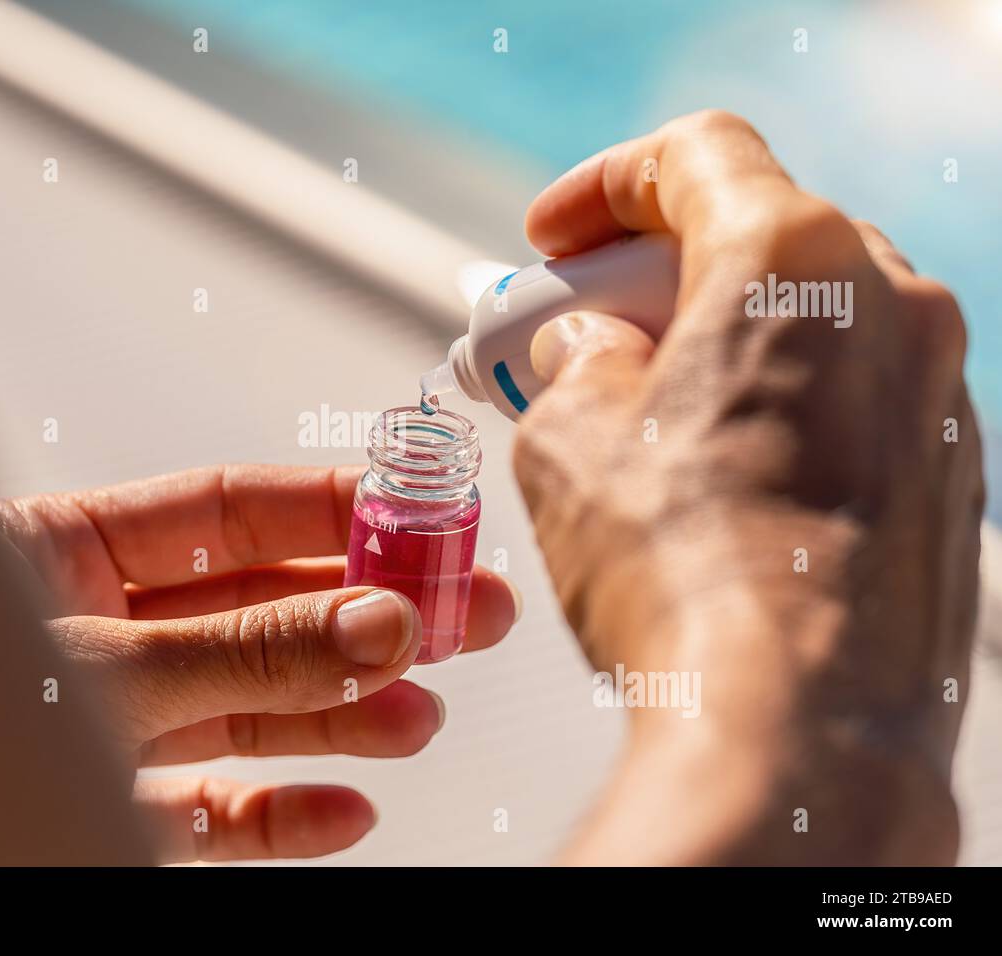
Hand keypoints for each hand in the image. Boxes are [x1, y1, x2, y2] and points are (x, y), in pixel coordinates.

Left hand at [0, 464, 519, 862]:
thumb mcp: (103, 664)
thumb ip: (243, 650)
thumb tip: (380, 621)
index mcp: (74, 552)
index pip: (233, 512)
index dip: (335, 510)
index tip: (423, 518)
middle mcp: (104, 630)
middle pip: (263, 609)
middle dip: (366, 613)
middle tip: (466, 615)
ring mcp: (115, 721)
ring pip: (252, 707)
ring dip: (342, 715)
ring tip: (421, 713)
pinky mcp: (117, 805)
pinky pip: (213, 804)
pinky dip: (279, 811)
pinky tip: (346, 809)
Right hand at [516, 110, 981, 863]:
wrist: (803, 729)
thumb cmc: (685, 577)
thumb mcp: (568, 443)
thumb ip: (575, 367)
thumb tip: (591, 355)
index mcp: (793, 259)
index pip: (697, 156)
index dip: (605, 186)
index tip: (550, 238)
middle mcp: (892, 302)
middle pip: (755, 236)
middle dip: (653, 275)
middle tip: (579, 334)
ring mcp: (937, 392)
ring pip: (810, 320)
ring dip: (715, 342)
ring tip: (638, 415)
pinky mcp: (951, 474)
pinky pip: (852, 398)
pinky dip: (776, 405)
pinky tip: (714, 479)